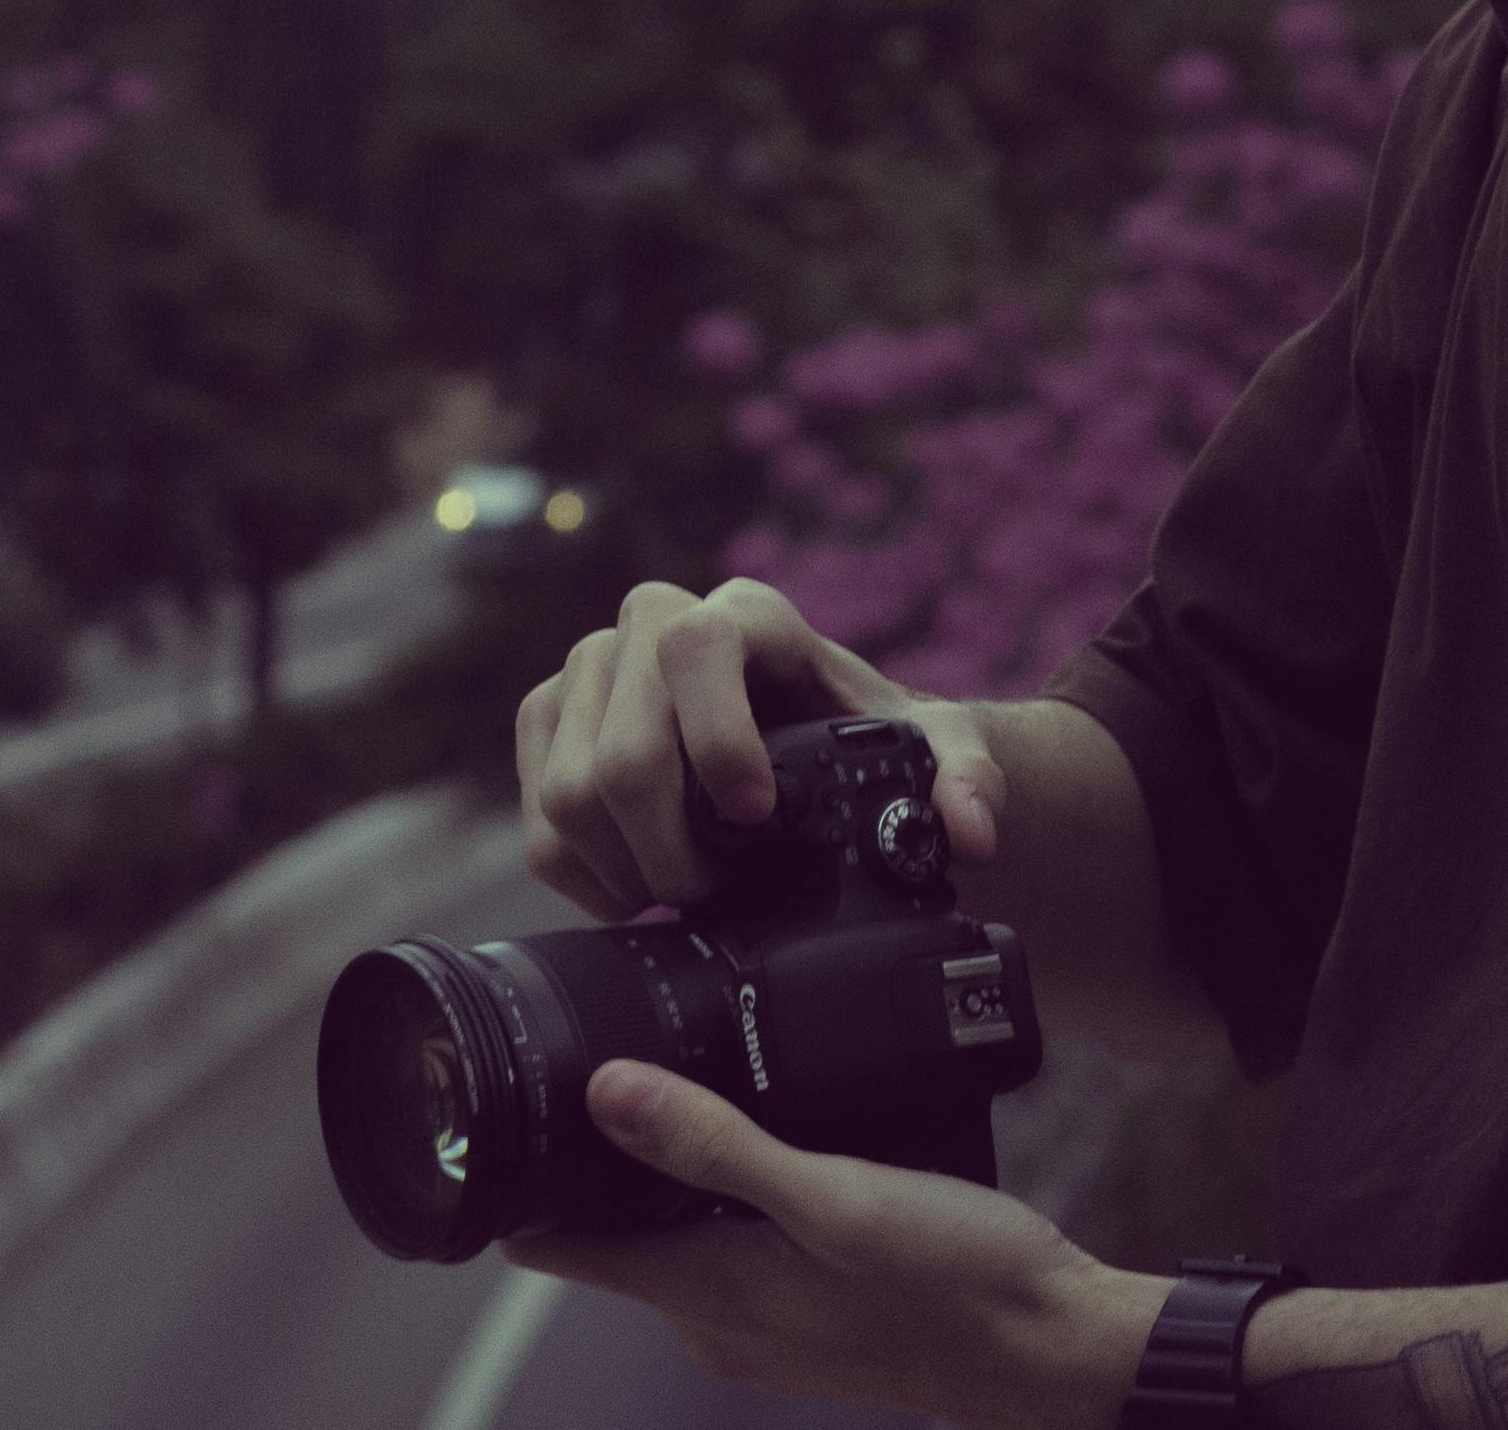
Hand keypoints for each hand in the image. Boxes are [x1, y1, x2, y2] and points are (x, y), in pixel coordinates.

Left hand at [502, 1062, 1153, 1429]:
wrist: (1054, 1348)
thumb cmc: (953, 1280)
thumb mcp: (832, 1197)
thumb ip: (716, 1146)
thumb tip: (607, 1093)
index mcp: (705, 1296)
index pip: (559, 1248)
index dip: (519, 1184)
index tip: (501, 1112)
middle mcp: (720, 1323)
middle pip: (617, 1234)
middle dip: (603, 1157)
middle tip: (609, 1057)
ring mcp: (766, 1326)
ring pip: (680, 1236)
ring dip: (674, 1171)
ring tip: (690, 1082)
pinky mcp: (811, 1315)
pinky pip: (738, 1248)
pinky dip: (734, 1197)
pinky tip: (779, 1144)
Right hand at [516, 576, 1010, 920]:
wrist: (808, 742)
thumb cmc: (866, 739)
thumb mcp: (934, 748)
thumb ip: (969, 777)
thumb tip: (970, 831)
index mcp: (745, 614)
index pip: (696, 652)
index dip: (717, 741)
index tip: (756, 818)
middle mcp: (654, 620)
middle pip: (620, 748)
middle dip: (670, 849)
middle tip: (715, 893)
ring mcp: (590, 667)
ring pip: (569, 791)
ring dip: (625, 870)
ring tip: (681, 893)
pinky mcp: (549, 717)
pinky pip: (537, 814)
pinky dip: (582, 875)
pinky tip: (635, 888)